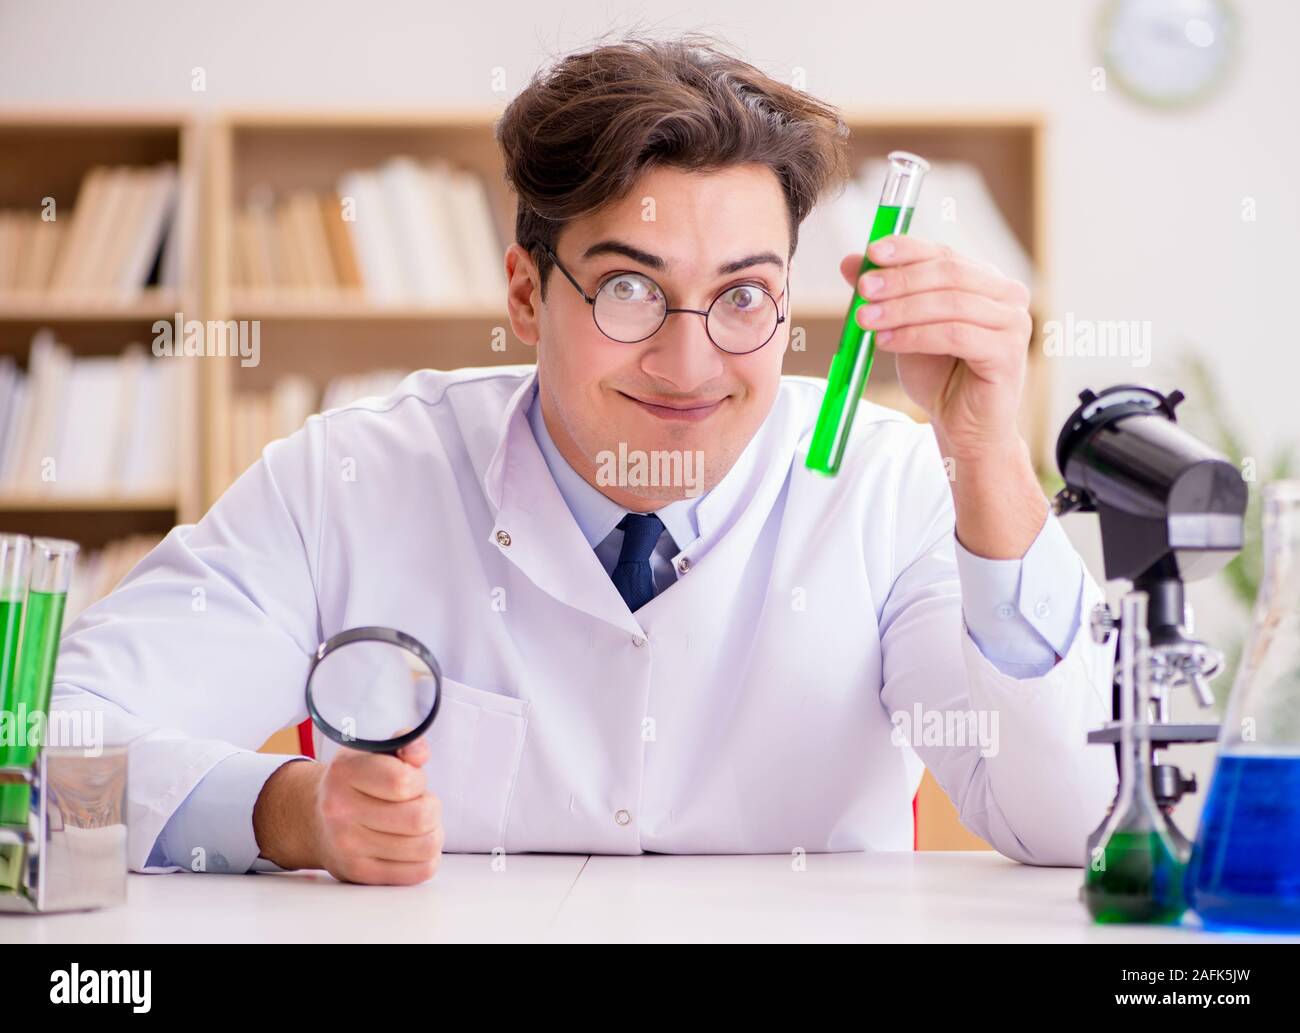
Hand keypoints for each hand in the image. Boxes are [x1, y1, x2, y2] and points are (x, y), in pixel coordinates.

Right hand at [255, 737, 443, 884]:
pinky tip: (413, 844)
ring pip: (425, 846)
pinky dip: (428, 857)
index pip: (402, 781)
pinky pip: (420, 871)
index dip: (419, 780)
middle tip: (419, 803)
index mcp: (344, 773)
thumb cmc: (355, 783)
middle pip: (420, 817)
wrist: (314, 821)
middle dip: (431, 807)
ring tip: (418, 824)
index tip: (411, 780)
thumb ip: (405, 744)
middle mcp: (341, 812)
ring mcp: (348, 847)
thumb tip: (419, 754)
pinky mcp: (361, 874)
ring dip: (433, 832)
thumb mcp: (373, 752)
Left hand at [840, 236, 1032, 461]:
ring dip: (902, 310)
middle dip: (900, 280)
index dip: (908, 249)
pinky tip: (886, 342)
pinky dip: (915, 335)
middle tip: (863, 289)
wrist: (962, 426)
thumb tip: (850, 262)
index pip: (944, 253)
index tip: (871, 252)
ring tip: (866, 320)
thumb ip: (884, 294)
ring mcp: (1014, 322)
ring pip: (950, 303)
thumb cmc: (939, 376)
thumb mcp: (904, 327)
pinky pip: (955, 335)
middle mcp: (1007, 295)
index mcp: (985, 280)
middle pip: (948, 273)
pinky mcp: (1008, 353)